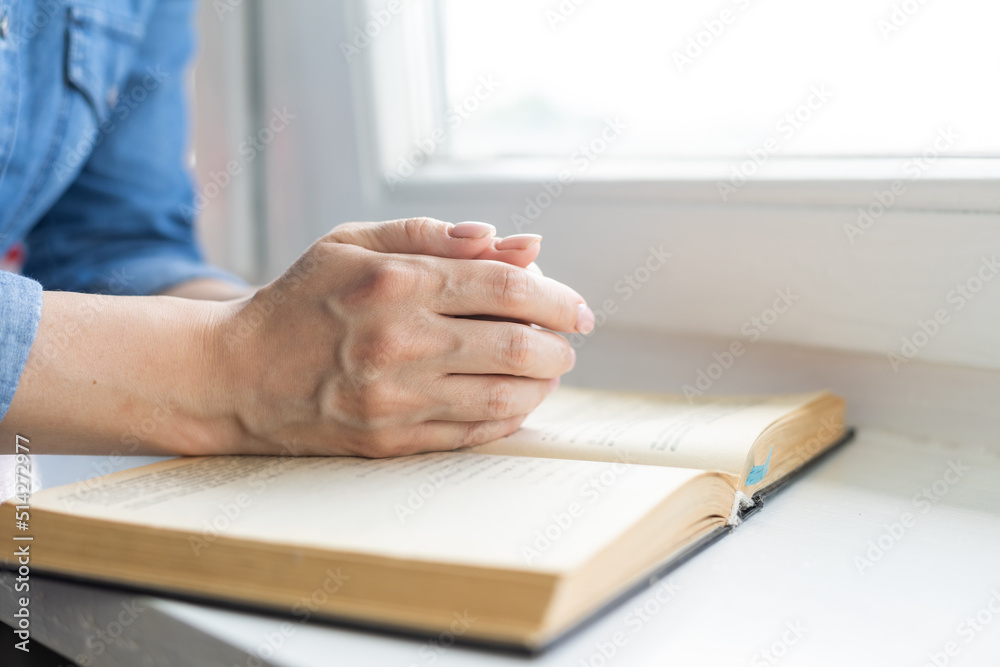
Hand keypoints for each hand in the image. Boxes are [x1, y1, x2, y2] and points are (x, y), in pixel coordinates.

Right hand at [209, 219, 593, 456]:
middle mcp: (400, 341)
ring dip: (542, 385)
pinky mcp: (389, 441)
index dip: (557, 297)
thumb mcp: (353, 242)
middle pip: (518, 346)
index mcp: (396, 282)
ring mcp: (395, 398)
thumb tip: (515, 242)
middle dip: (558, 345)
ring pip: (505, 397)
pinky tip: (513, 401)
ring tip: (544, 372)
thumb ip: (435, 235)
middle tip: (565, 342)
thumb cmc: (301, 300)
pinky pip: (473, 434)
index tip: (578, 309)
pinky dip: (508, 417)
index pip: (506, 287)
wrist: (236, 374)